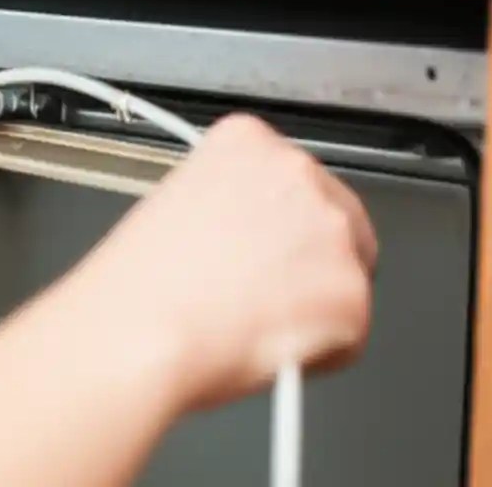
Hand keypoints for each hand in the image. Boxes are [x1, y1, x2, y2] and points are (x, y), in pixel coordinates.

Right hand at [81, 114, 376, 411]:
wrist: (139, 335)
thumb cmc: (137, 285)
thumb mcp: (174, 206)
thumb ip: (231, 206)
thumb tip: (255, 238)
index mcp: (249, 141)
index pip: (292, 179)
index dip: (274, 225)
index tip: (255, 248)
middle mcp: (299, 172)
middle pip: (335, 221)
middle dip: (306, 261)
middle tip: (259, 295)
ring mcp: (334, 234)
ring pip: (344, 277)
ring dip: (311, 305)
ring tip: (250, 325)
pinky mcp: (354, 297)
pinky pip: (347, 334)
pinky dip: (318, 351)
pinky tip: (266, 348)